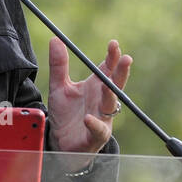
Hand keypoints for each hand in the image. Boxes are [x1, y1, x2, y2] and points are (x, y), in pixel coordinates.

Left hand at [47, 38, 131, 153]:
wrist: (60, 142)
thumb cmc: (64, 114)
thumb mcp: (59, 87)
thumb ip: (59, 66)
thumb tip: (55, 39)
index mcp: (96, 87)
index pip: (108, 69)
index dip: (112, 57)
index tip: (113, 44)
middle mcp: (102, 101)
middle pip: (115, 84)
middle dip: (121, 72)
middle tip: (126, 59)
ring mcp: (102, 118)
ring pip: (110, 105)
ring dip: (110, 95)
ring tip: (107, 85)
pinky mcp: (95, 136)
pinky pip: (97, 130)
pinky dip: (94, 124)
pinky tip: (88, 118)